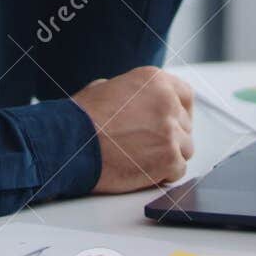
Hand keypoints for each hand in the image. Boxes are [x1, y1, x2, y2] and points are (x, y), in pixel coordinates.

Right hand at [71, 66, 194, 192]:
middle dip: (170, 136)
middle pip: (185, 125)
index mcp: (154, 81)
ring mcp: (170, 132)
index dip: (179, 111)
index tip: (172, 122)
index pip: (185, 95)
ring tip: (142, 158)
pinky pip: (179, 170)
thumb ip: (130, 94)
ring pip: (185, 148)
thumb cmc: (80, 118)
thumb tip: (133, 101)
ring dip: (168, 155)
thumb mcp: (104, 88)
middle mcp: (167, 103)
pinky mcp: (169, 159)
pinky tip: (143, 170)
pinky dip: (164, 174)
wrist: (70, 143)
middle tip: (148, 145)